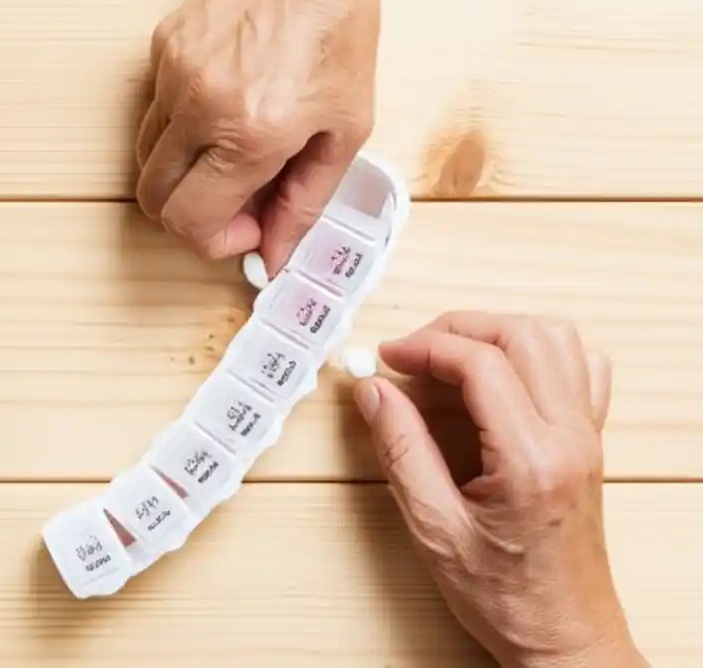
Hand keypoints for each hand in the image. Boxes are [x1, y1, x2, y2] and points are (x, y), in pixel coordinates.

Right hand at [135, 0, 379, 273]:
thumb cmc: (336, 28)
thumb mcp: (345, 128)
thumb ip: (306, 201)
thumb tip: (276, 253)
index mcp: (252, 133)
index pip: (193, 222)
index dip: (217, 240)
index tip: (250, 227)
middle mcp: (202, 109)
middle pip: (155, 202)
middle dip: (191, 218)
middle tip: (234, 203)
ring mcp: (172, 79)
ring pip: (146, 162)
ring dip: (182, 177)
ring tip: (228, 157)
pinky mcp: (160, 55)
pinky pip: (153, 117)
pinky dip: (180, 133)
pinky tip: (220, 112)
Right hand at [353, 312, 648, 667]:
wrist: (562, 637)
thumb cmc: (505, 598)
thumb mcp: (434, 529)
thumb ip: (401, 450)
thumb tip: (375, 391)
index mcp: (531, 460)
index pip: (482, 364)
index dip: (426, 348)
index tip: (388, 359)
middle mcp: (570, 439)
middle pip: (524, 335)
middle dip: (460, 328)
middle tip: (414, 351)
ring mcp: (588, 437)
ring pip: (558, 340)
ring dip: (498, 332)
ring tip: (451, 356)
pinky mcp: (590, 443)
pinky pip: (582, 368)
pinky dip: (539, 353)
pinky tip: (501, 375)